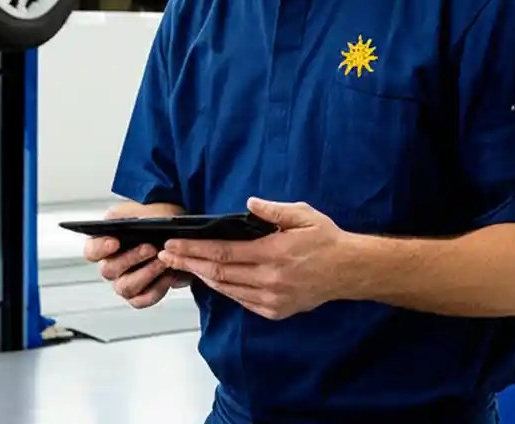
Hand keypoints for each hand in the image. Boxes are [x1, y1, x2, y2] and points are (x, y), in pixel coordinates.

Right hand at [82, 200, 191, 308]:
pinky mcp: (141, 295)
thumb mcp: (138, 208)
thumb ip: (127, 215)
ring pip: (126, 287)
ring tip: (163, 261)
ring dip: (146, 274)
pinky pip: (144, 299)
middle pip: (108, 270)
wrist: (177, 231)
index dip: (99, 249)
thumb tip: (126, 225)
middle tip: (150, 248)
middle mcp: (111, 266)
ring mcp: (124, 282)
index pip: (91, 251)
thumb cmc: (155, 218)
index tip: (114, 242)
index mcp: (104, 244)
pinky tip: (168, 275)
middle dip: (131, 258)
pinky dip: (157, 288)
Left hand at [157, 197, 349, 320]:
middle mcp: (269, 280)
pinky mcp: (275, 310)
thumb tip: (249, 202)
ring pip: (226, 289)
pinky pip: (241, 300)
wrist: (349, 271)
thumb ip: (274, 210)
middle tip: (166, 256)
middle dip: (188, 263)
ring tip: (182, 265)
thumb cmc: (326, 240)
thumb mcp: (303, 215)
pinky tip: (210, 278)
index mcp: (273, 253)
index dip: (193, 249)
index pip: (222, 252)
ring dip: (201, 277)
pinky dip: (222, 289)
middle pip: (218, 272)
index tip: (173, 244)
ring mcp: (271, 299)